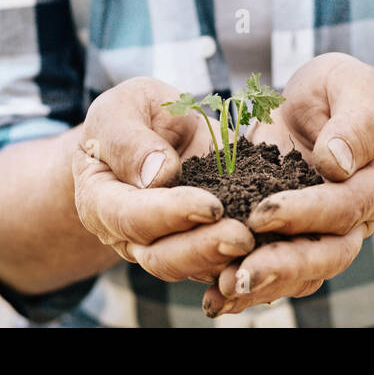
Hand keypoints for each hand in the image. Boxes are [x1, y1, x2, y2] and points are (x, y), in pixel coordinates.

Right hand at [73, 76, 254, 284]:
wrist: (156, 128)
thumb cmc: (132, 114)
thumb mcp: (121, 107)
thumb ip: (127, 138)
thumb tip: (157, 175)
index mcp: (101, 200)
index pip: (130, 216)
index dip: (169, 214)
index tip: (209, 205)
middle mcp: (129, 234)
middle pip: (161, 256)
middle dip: (202, 248)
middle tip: (241, 236)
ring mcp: (165, 244)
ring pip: (192, 267)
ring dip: (225, 260)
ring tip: (259, 244)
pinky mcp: (200, 243)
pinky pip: (220, 261)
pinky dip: (244, 258)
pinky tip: (271, 247)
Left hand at [202, 53, 373, 316]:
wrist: (326, 102)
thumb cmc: (344, 89)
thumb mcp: (354, 86)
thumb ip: (355, 122)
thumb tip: (335, 164)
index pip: (347, 207)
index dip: (307, 213)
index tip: (263, 211)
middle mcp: (357, 217)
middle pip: (329, 254)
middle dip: (284, 265)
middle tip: (242, 273)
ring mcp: (325, 232)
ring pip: (302, 273)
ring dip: (263, 285)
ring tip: (222, 289)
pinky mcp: (293, 238)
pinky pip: (277, 271)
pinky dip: (248, 288)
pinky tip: (215, 297)